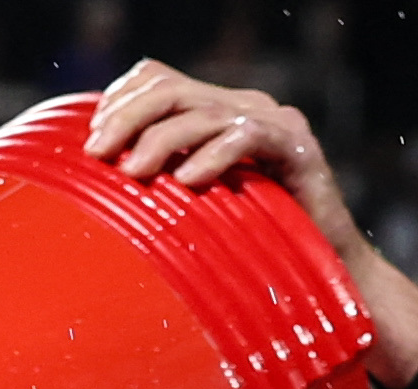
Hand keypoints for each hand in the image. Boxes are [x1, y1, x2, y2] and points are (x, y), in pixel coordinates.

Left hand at [83, 61, 417, 388]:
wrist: (327, 281)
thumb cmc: (253, 255)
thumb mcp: (193, 214)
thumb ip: (160, 188)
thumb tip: (99, 190)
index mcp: (217, 114)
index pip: (159, 79)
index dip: (120, 101)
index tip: (91, 144)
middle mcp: (245, 108)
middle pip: (171, 88)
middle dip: (126, 117)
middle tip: (98, 155)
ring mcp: (274, 123)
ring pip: (203, 110)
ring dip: (160, 140)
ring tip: (134, 174)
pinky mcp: (298, 148)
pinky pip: (248, 136)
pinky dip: (213, 155)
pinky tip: (187, 181)